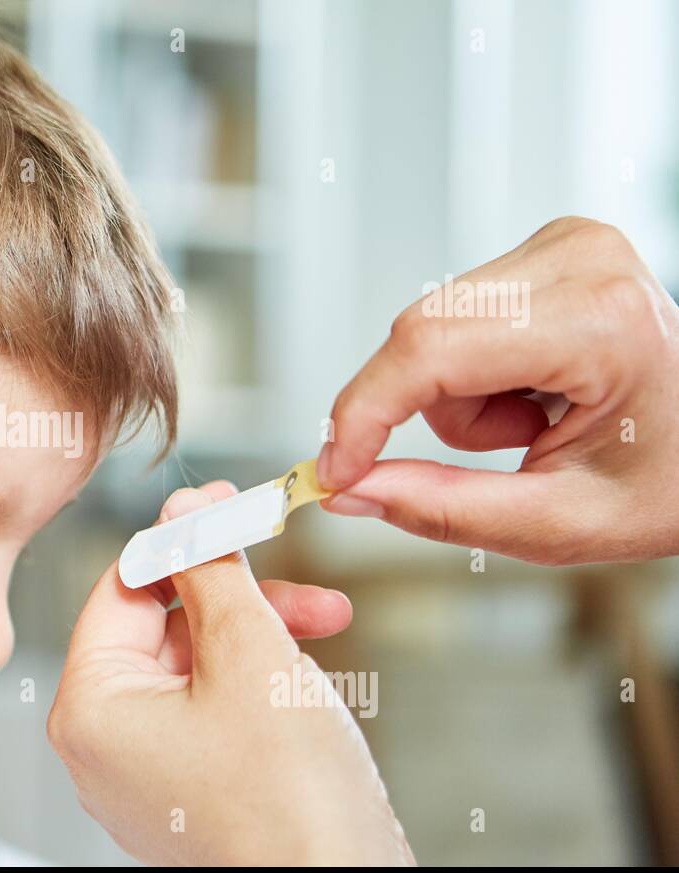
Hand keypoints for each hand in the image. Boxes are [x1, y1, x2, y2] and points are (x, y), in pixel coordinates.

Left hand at [49, 483, 412, 865]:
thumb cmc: (289, 795)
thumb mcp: (248, 650)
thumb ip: (209, 566)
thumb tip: (186, 506)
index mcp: (88, 708)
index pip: (121, 588)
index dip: (182, 540)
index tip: (231, 507)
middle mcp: (101, 745)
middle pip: (161, 627)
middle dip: (237, 595)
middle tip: (294, 569)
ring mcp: (141, 775)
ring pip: (194, 668)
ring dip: (258, 635)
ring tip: (327, 624)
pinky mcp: (185, 794)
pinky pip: (208, 713)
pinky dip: (254, 684)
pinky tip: (308, 674)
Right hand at [319, 216, 678, 564]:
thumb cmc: (671, 480)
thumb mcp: (560, 522)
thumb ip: (443, 510)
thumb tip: (350, 493)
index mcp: (600, 320)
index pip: (429, 350)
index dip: (361, 415)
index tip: (333, 473)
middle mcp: (579, 257)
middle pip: (420, 338)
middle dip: (436, 414)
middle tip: (513, 452)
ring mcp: (563, 244)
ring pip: (430, 332)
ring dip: (461, 398)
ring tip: (540, 422)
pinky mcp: (546, 251)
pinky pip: (453, 320)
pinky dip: (477, 374)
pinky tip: (539, 391)